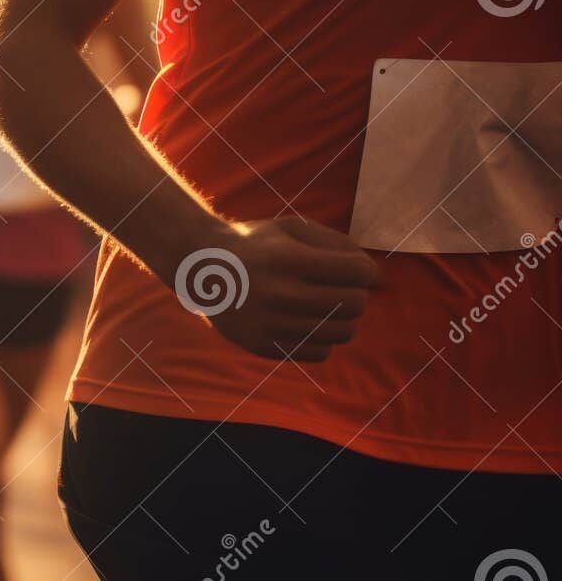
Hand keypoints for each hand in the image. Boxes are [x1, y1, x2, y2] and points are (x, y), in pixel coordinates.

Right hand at [172, 217, 378, 361]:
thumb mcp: (293, 229)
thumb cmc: (258, 245)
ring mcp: (269, 324)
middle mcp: (277, 294)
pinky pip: (321, 352)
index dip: (365, 271)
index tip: (354, 269)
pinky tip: (307, 322)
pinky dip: (323, 338)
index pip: (357, 272)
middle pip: (354, 304)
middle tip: (340, 288)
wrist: (203, 269)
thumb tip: (378, 278)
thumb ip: (339, 245)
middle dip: (356, 295)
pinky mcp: (264, 346)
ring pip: (343, 332)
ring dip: (342, 318)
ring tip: (325, 305)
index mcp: (286, 259)